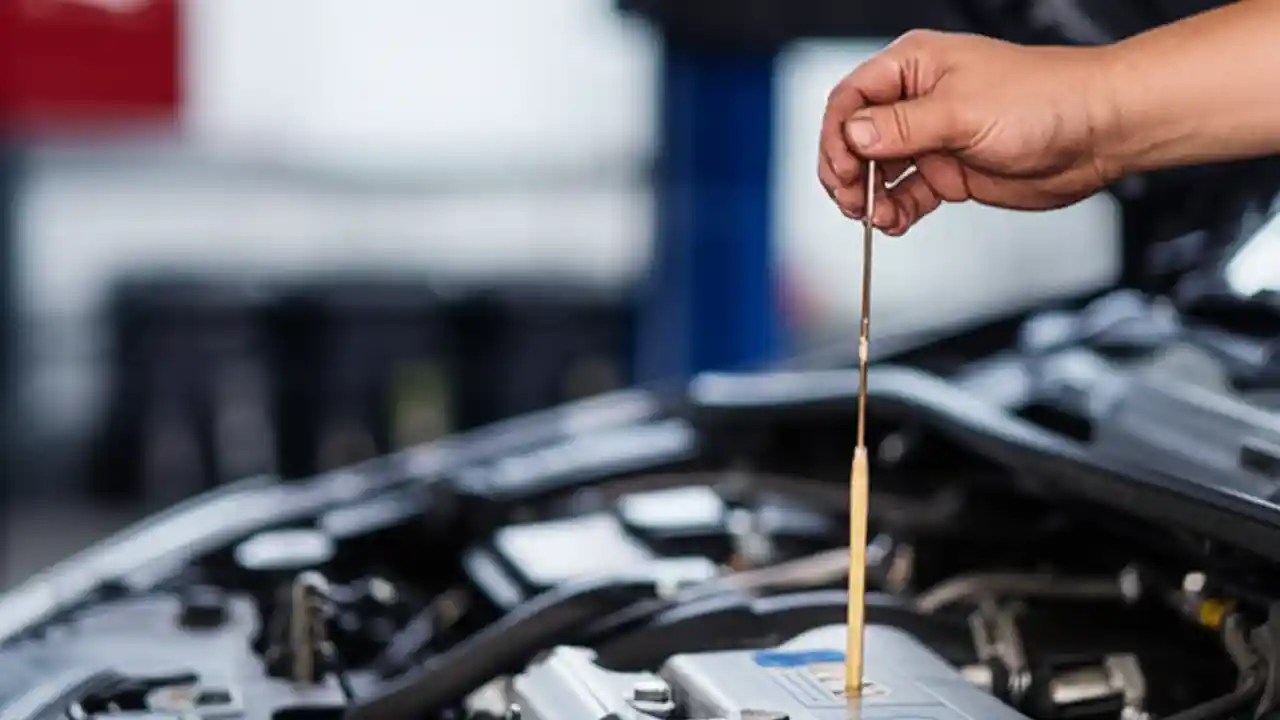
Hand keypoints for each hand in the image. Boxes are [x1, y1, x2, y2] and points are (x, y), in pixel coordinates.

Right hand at [818, 30, 1119, 234]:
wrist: (1097, 132)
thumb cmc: (1047, 100)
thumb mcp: (963, 112)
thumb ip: (902, 127)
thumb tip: (853, 134)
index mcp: (914, 67)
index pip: (850, 99)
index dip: (837, 137)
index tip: (842, 170)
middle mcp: (917, 100)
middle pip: (856, 138)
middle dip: (848, 173)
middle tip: (854, 200)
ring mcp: (931, 137)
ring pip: (878, 171)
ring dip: (871, 198)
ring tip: (878, 218)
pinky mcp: (948, 170)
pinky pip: (906, 194)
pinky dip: (896, 211)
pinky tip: (896, 222)